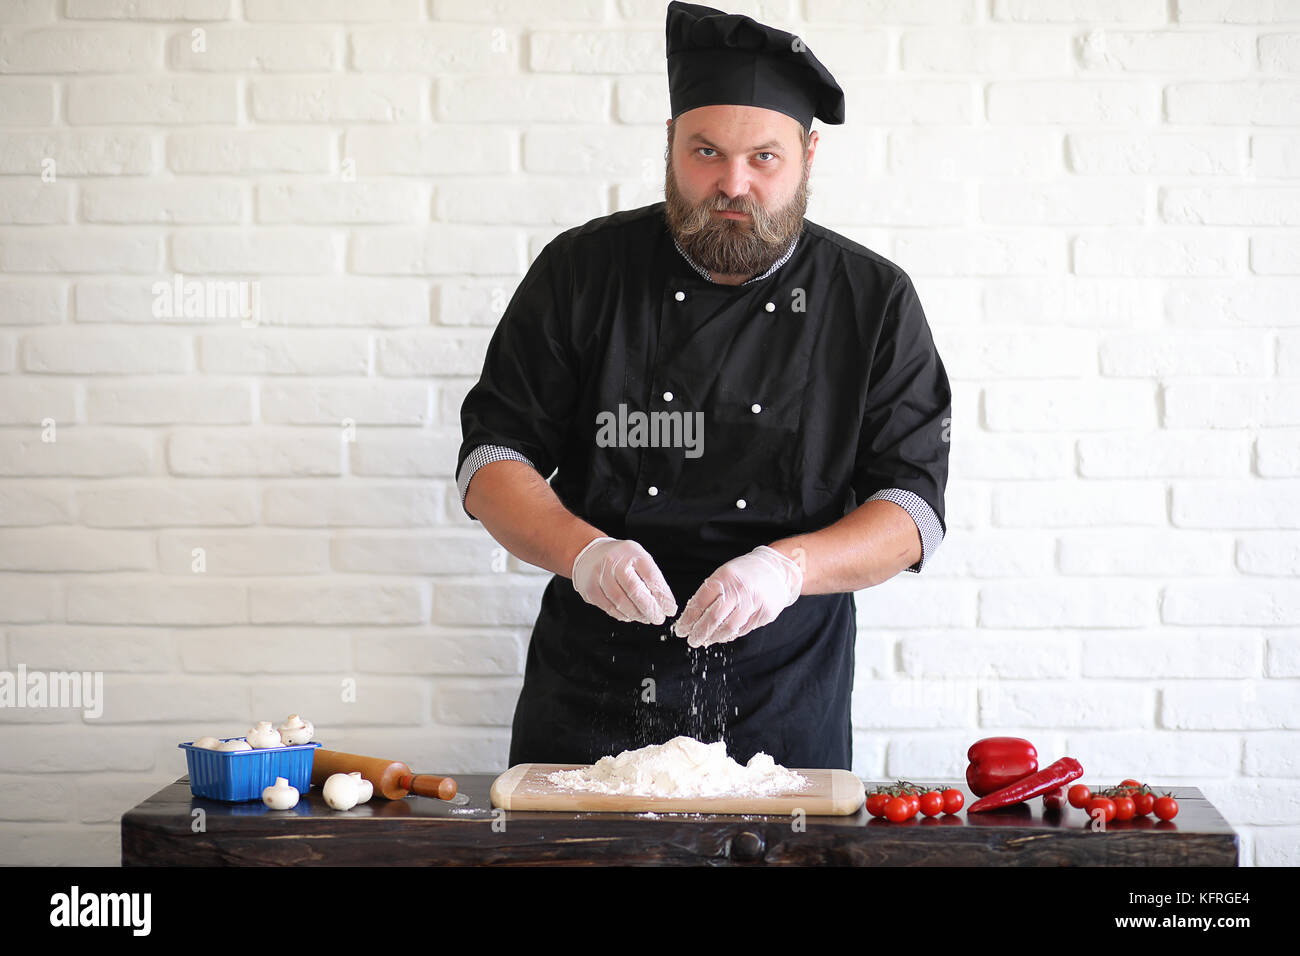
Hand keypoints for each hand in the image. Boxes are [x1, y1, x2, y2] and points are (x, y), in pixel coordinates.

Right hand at [570, 536, 678, 624]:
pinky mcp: (590, 590)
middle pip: (635, 590)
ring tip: (645, 618)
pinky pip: (609, 608)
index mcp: (631, 553)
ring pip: (621, 603)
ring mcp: (600, 576)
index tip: (670, 608)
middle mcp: (614, 562)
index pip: (651, 576)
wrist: (588, 554)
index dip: (662, 596)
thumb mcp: (639, 559)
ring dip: (637, 615)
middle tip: (658, 618)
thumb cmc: (619, 559)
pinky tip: (630, 615)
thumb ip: (652, 578)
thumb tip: (666, 604)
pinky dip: (622, 615)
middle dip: (650, 609)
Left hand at [671, 545, 803, 647]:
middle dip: (699, 632)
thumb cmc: (745, 574)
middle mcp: (739, 590)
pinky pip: (743, 629)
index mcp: (725, 577)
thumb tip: (692, 618)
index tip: (681, 629)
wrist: (778, 570)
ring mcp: (754, 602)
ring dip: (714, 637)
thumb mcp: (725, 574)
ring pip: (729, 627)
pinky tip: (723, 636)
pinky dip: (730, 635)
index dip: (688, 619)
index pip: (701, 602)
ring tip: (706, 641)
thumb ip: (710, 593)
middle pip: (714, 617)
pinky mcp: (765, 613)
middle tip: (692, 640)